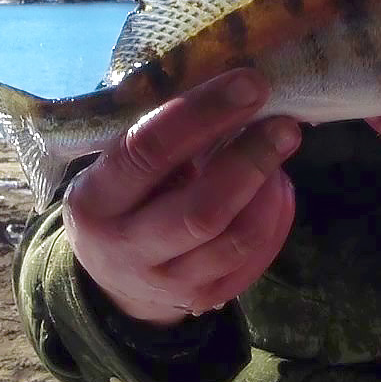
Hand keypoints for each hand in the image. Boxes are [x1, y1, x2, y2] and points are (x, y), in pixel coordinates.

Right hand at [62, 69, 298, 326]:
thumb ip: (161, 131)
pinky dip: (275, 219)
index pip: (148, 152)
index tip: (250, 83)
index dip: (203, 114)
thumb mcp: (118, 163)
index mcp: (95, 200)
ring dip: (268, 190)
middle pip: (200, 211)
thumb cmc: (124, 193)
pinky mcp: (203, 300)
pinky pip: (253, 261)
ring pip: (234, 240)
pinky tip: (279, 186)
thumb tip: (232, 81)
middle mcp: (125, 249)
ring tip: (281, 151)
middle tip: (285, 124)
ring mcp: (166, 283)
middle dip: (250, 160)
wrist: (113, 274)